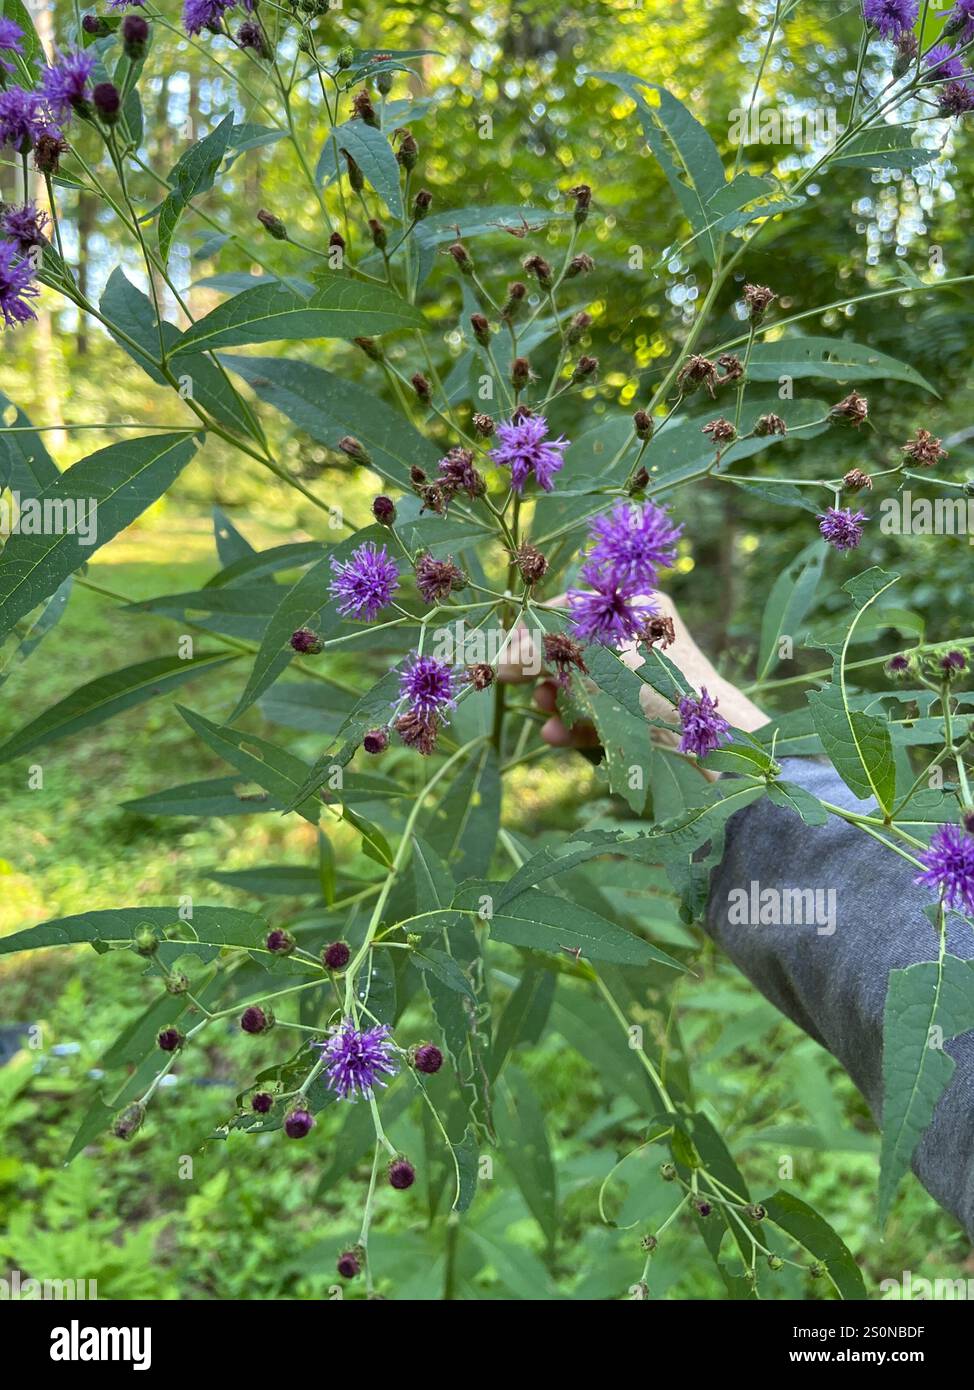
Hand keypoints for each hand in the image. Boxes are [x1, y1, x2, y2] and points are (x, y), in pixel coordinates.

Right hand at [497, 591, 767, 749]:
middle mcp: (639, 638)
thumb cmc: (654, 681)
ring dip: (557, 698)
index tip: (506, 651)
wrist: (712, 740)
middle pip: (575, 648)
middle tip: (511, 681)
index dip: (535, 628)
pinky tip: (555, 734)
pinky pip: (601, 714)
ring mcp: (642, 679)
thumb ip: (541, 652)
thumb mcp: (591, 657)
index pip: (573, 607)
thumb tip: (498, 662)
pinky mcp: (644, 716)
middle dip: (544, 668)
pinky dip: (577, 723)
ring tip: (542, 710)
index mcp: (636, 606)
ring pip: (585, 684)